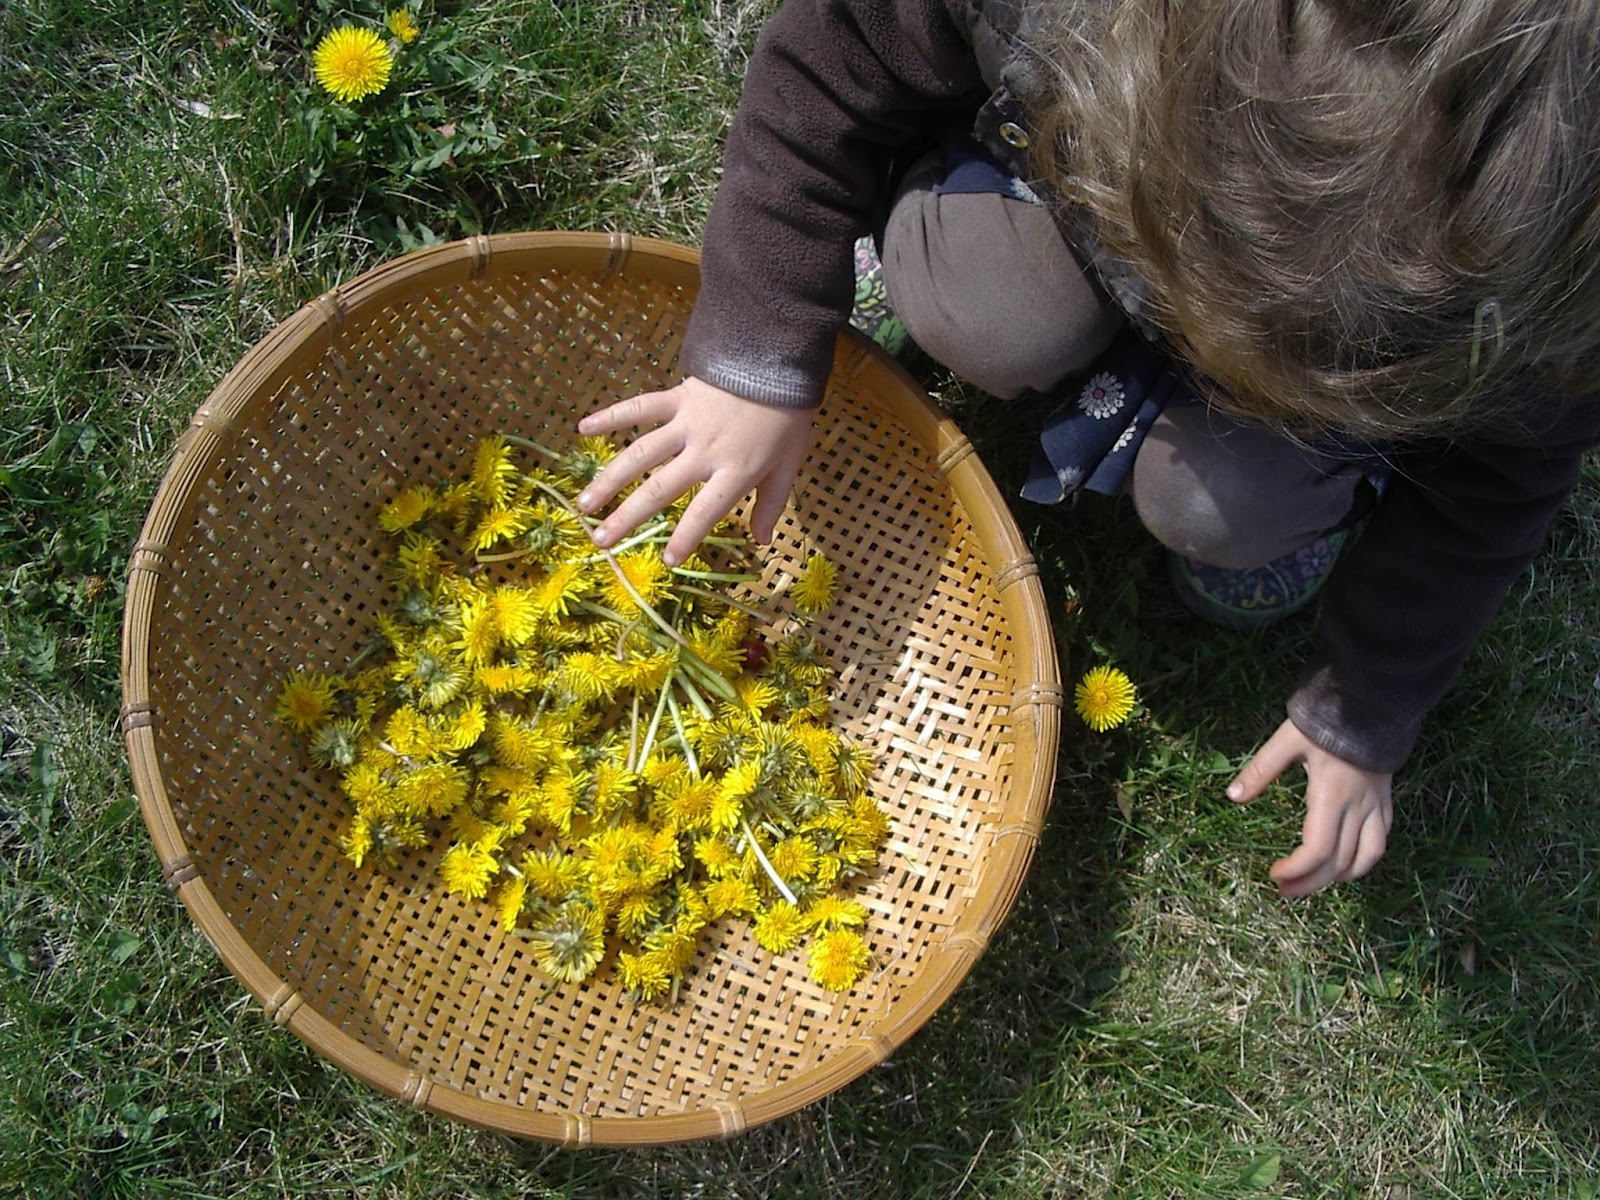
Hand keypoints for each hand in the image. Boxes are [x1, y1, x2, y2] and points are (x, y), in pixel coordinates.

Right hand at [574, 376, 814, 564]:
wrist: (779, 361)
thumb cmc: (787, 418)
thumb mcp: (788, 465)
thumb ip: (771, 504)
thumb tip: (762, 541)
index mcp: (736, 470)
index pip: (706, 510)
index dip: (686, 536)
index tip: (668, 560)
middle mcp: (705, 449)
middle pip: (660, 488)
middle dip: (628, 517)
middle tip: (601, 541)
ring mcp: (687, 422)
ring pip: (640, 453)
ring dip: (609, 479)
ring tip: (584, 504)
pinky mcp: (677, 397)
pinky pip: (640, 407)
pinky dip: (611, 415)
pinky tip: (582, 429)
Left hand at [1228, 719, 1393, 897]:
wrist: (1370, 703)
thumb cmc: (1325, 721)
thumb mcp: (1286, 741)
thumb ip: (1261, 770)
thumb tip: (1233, 796)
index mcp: (1331, 794)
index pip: (1318, 848)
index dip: (1297, 869)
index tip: (1274, 874)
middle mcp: (1359, 806)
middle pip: (1339, 862)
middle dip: (1310, 883)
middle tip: (1283, 892)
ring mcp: (1377, 807)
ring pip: (1366, 859)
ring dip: (1338, 879)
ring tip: (1311, 884)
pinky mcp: (1386, 803)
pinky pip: (1379, 843)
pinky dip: (1361, 862)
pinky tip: (1342, 866)